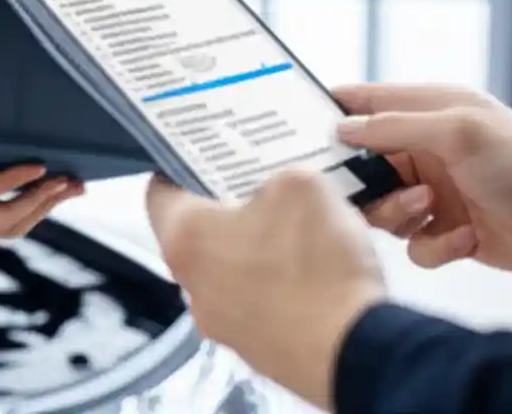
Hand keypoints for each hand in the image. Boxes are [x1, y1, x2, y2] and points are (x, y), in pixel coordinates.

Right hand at [0, 164, 83, 241]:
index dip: (11, 180)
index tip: (38, 165)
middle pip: (11, 216)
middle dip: (43, 199)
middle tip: (72, 180)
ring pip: (17, 223)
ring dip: (47, 207)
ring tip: (74, 187)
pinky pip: (11, 223)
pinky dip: (36, 211)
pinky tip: (50, 196)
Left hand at [146, 171, 385, 411]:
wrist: (352, 352)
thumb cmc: (314, 260)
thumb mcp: (301, 186)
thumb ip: (272, 179)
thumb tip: (268, 197)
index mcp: (183, 238)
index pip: (158, 192)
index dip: (181, 168)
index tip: (209, 158)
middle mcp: (189, 284)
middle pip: (195, 235)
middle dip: (226, 212)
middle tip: (261, 192)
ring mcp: (217, 323)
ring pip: (226, 272)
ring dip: (252, 252)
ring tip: (294, 234)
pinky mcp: (250, 350)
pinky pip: (254, 304)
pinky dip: (273, 288)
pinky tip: (309, 277)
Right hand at [334, 83, 511, 272]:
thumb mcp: (458, 131)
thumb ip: (394, 125)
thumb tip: (342, 128)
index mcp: (430, 110)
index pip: (364, 102)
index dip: (331, 113)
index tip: (298, 133)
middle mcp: (427, 149)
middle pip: (361, 165)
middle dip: (364, 184)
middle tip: (370, 192)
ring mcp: (435, 191)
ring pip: (380, 208)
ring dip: (400, 216)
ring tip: (432, 212)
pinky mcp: (446, 231)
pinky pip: (412, 243)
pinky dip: (434, 246)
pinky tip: (466, 237)